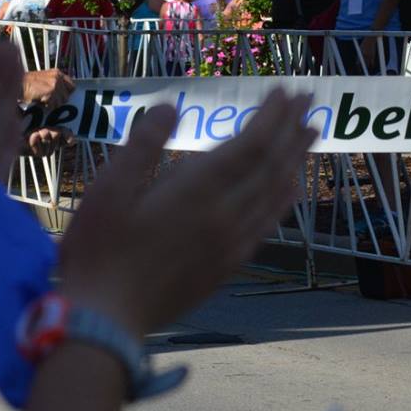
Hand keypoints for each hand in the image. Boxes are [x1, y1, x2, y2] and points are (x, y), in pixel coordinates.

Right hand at [22, 68, 70, 106]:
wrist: (15, 84)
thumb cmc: (27, 84)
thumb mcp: (44, 79)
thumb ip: (55, 84)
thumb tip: (65, 95)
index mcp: (57, 73)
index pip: (72, 86)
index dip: (66, 94)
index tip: (60, 97)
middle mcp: (58, 77)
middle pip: (66, 96)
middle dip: (58, 101)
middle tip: (47, 99)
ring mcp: (55, 83)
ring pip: (60, 102)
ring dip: (51, 104)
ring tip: (42, 99)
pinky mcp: (51, 91)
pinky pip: (52, 105)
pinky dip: (45, 106)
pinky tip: (39, 100)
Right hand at [56, 93, 315, 335]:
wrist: (107, 319)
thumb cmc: (99, 251)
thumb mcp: (107, 190)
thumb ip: (143, 146)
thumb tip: (170, 107)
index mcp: (197, 191)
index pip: (251, 145)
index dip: (272, 116)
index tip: (286, 91)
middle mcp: (225, 215)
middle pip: (272, 164)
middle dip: (292, 128)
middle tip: (311, 100)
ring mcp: (231, 242)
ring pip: (276, 192)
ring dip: (296, 158)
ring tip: (311, 132)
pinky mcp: (228, 265)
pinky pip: (268, 223)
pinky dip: (285, 198)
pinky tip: (292, 187)